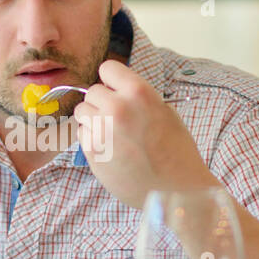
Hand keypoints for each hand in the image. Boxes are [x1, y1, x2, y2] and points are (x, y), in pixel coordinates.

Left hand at [72, 60, 216, 209]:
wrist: (177, 189)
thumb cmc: (176, 151)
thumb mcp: (164, 111)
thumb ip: (137, 97)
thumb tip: (114, 89)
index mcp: (139, 93)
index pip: (107, 68)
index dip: (112, 80)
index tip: (116, 90)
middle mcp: (117, 108)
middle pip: (92, 91)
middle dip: (103, 102)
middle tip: (118, 118)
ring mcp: (102, 130)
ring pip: (82, 111)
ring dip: (94, 119)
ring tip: (114, 134)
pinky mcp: (92, 152)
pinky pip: (81, 133)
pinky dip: (92, 138)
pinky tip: (111, 149)